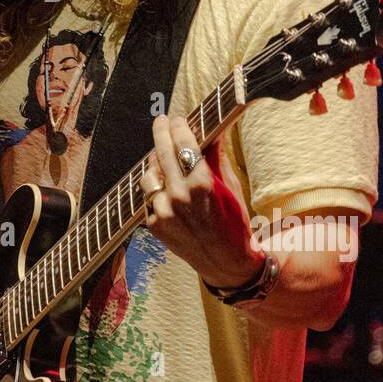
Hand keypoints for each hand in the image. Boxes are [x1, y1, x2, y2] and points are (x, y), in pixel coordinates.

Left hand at [137, 115, 262, 288]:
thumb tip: (212, 129)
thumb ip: (215, 157)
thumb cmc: (233, 222)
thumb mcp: (230, 187)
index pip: (183, 144)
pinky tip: (167, 190)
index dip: (178, 127)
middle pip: (161, 153)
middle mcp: (179, 197)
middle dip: (160, 133)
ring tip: (164, 161)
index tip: (177, 119)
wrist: (227, 263)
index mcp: (201, 184)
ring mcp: (163, 212)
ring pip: (149, 176)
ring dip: (156, 165)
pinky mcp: (154, 226)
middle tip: (161, 122)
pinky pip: (149, 197)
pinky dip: (156, 191)